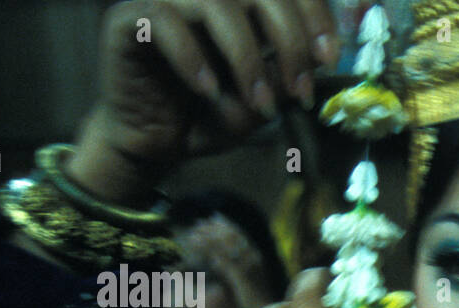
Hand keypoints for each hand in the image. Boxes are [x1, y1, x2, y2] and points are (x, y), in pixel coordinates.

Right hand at [67, 0, 337, 203]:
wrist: (155, 143)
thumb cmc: (209, 117)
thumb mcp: (261, 102)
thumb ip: (284, 77)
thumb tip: (315, 57)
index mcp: (241, 4)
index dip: (313, 13)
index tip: (329, 57)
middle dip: (289, 40)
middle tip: (300, 91)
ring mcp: (167, 0)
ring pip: (214, 1)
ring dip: (246, 56)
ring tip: (259, 103)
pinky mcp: (129, 20)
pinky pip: (162, 19)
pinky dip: (192, 57)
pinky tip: (208, 91)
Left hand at [177, 214, 277, 307]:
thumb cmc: (257, 297)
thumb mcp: (250, 278)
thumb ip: (241, 265)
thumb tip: (227, 257)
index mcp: (256, 256)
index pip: (240, 234)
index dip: (226, 224)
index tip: (213, 217)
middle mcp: (253, 257)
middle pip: (231, 236)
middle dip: (214, 228)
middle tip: (199, 223)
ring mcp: (247, 266)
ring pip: (225, 246)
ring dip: (208, 238)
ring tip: (194, 235)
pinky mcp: (241, 276)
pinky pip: (222, 260)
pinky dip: (210, 253)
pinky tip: (198, 250)